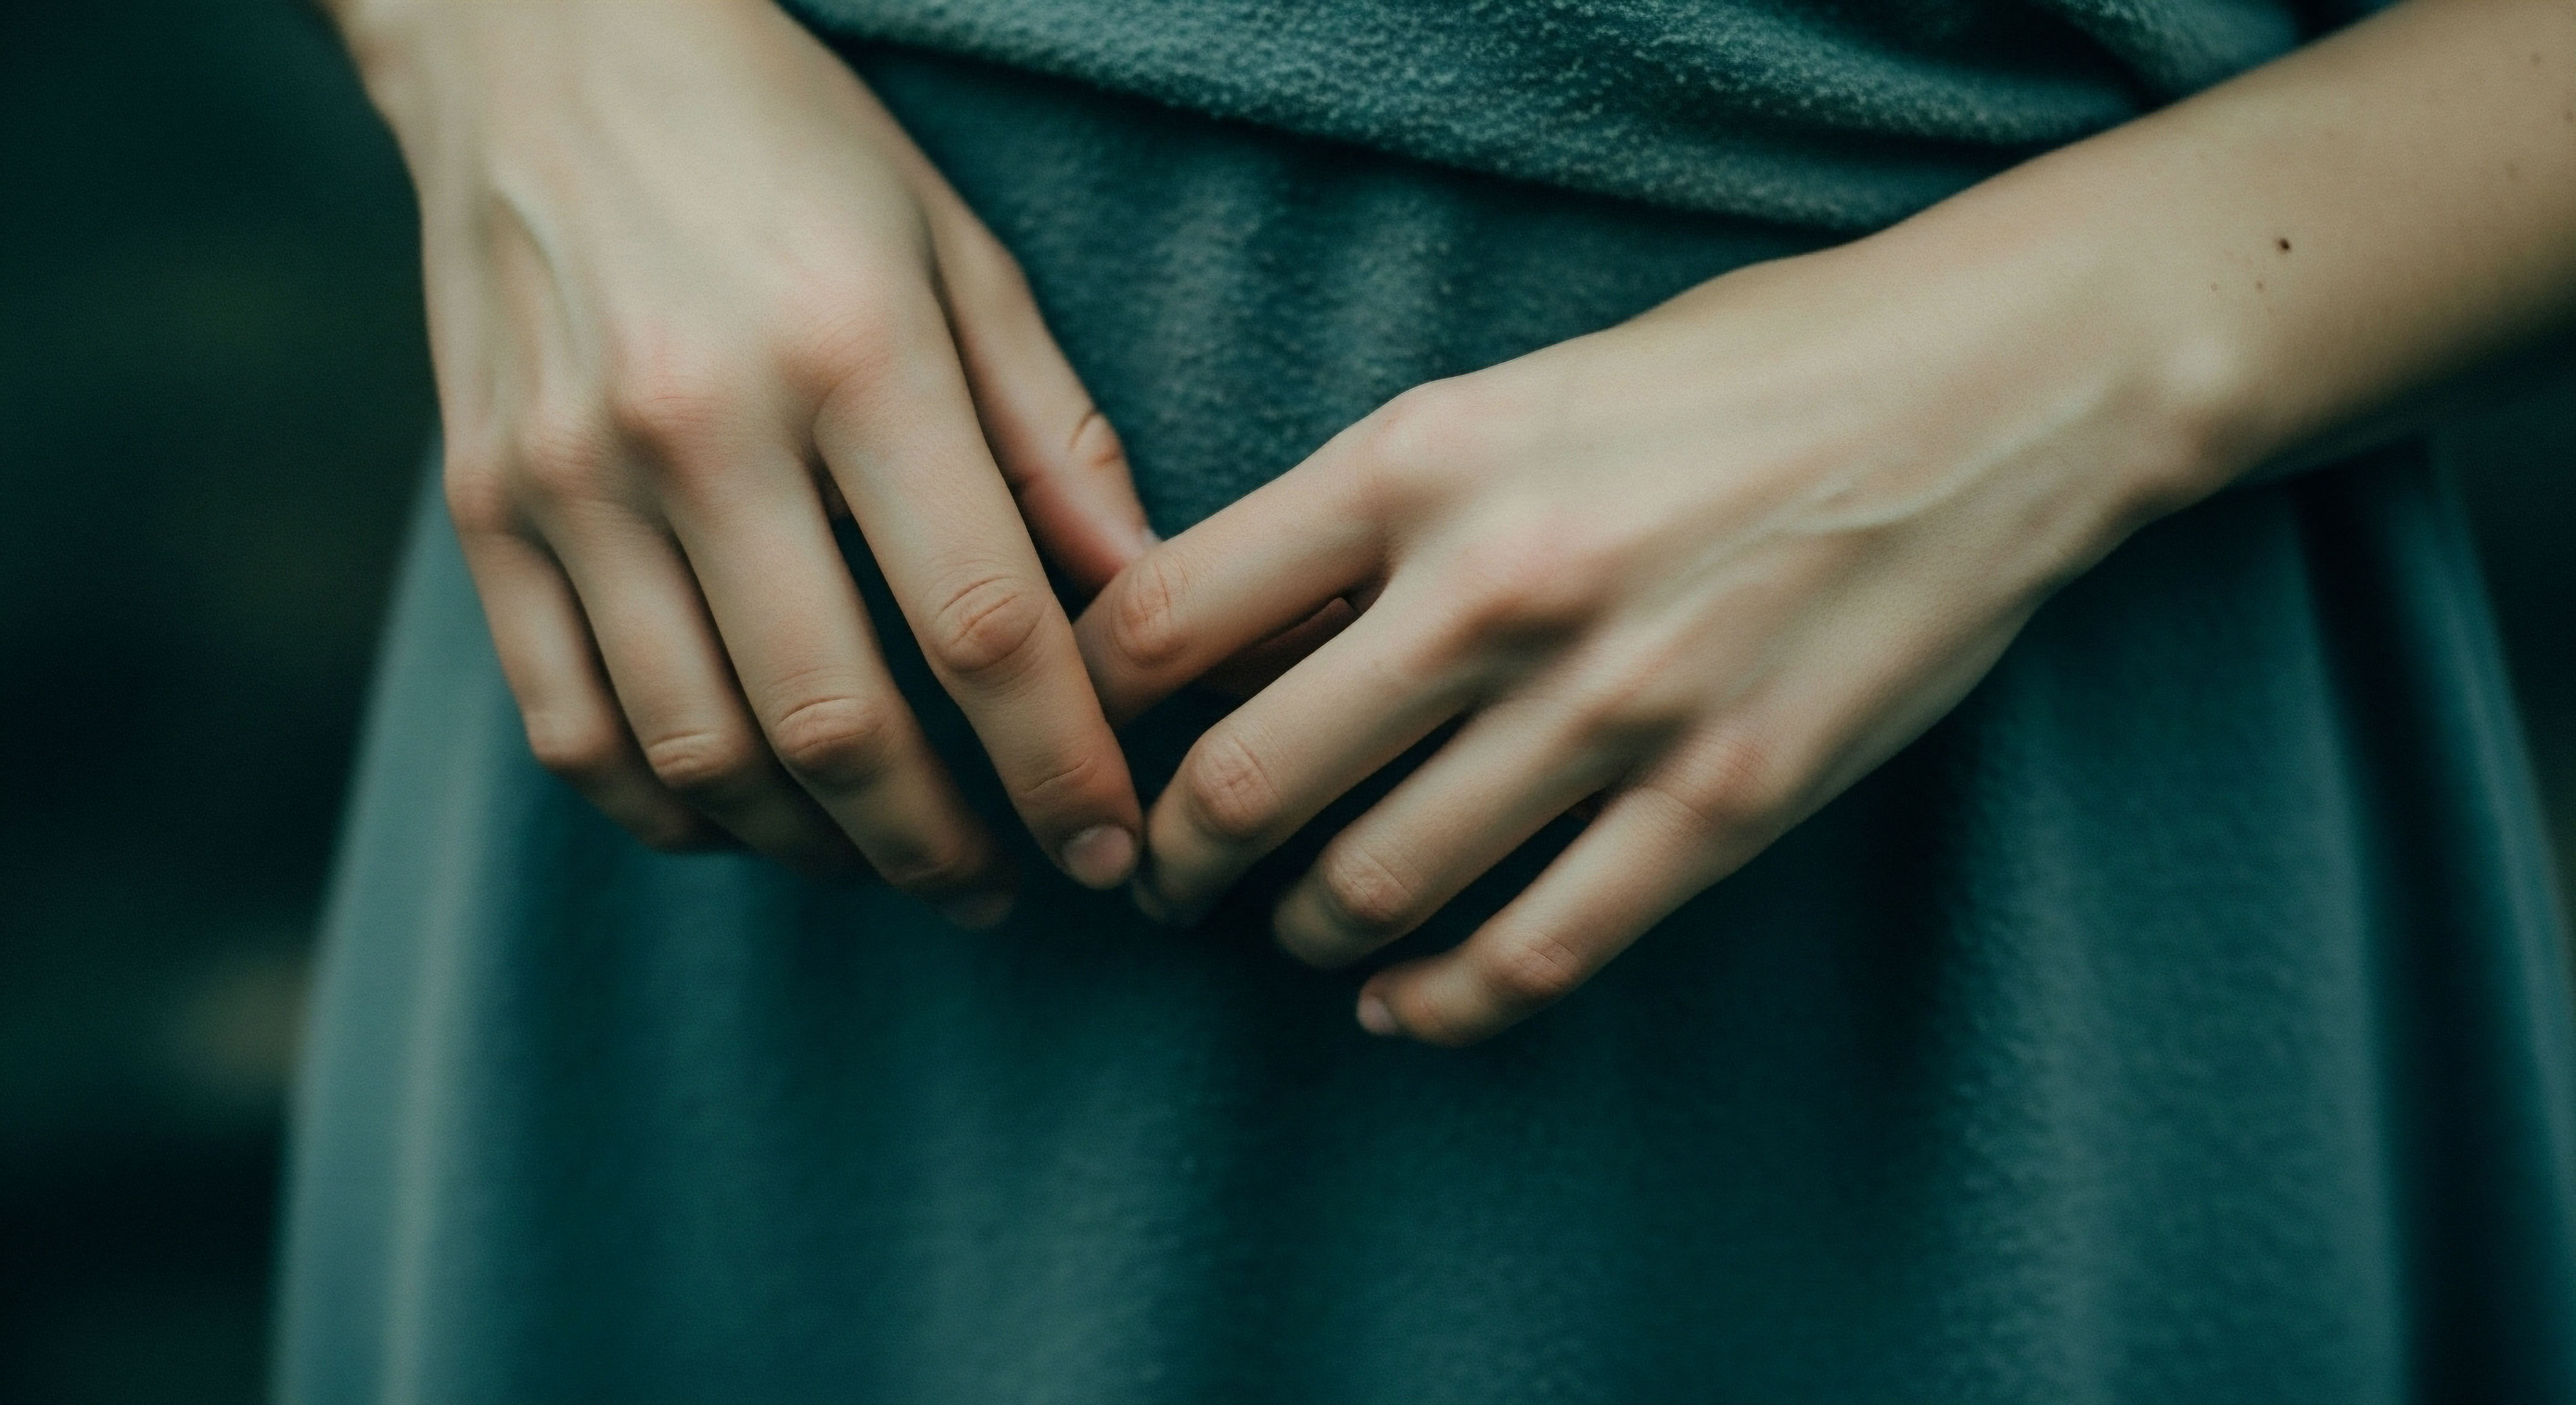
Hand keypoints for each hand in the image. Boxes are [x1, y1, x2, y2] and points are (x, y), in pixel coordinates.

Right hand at [341, 0, 1151, 918]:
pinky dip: (666, 808)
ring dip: (813, 849)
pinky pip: (570, 725)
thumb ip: (1056, 438)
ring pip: (698, 752)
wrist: (545, 42)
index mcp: (852, 354)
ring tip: (890, 859)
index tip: (1113, 849)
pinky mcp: (485, 509)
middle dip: (941, 850)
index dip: (1061, 770)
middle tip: (1007, 892)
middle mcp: (698, 427)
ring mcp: (569, 479)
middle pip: (835, 725)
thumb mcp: (957, 251)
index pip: (982, 627)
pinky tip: (744, 819)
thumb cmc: (788, 147)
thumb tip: (1145, 606)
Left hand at [1076, 231, 2222, 1042]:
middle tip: (1162, 879)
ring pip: (1376, 884)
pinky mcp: (1723, 800)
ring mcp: (1614, 706)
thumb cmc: (1738, 370)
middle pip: (1244, 779)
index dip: (1088, 707)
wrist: (1985, 391)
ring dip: (1302, 930)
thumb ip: (1374, 511)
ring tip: (1291, 930)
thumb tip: (1235, 636)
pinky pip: (1539, 952)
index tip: (1085, 748)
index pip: (1167, 615)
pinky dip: (1445, 1003)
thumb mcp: (1519, 390)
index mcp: (1421, 456)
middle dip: (1173, 857)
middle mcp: (1494, 586)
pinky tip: (1405, 1003)